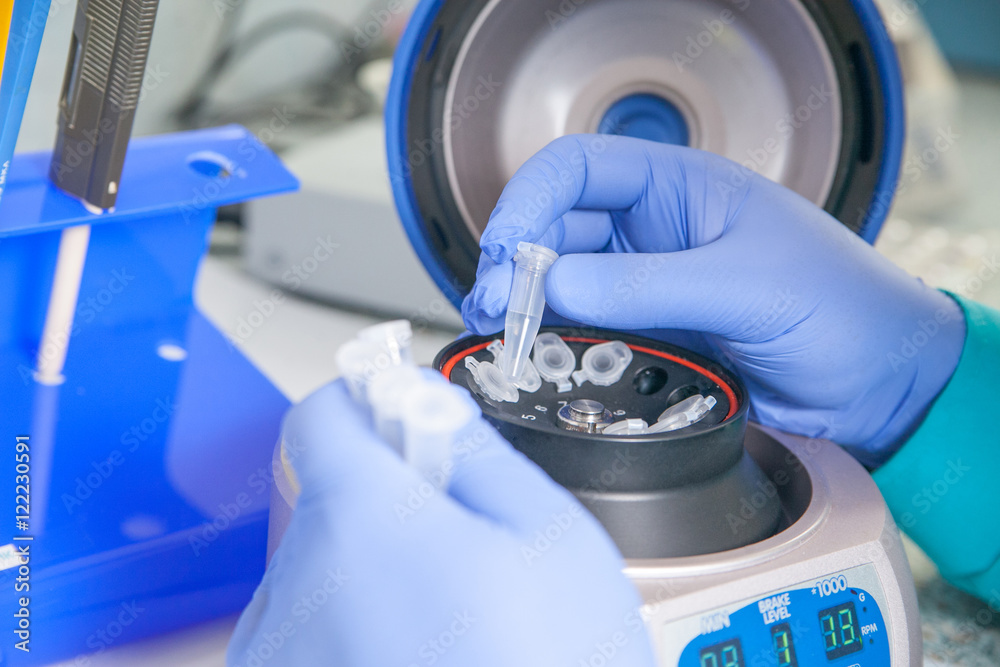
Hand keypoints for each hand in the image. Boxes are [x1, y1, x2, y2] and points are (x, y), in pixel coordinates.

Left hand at [227, 378, 654, 666]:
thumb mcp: (552, 538)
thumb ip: (477, 450)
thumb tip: (427, 404)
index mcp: (359, 519)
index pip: (322, 413)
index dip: (369, 400)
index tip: (405, 416)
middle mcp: (294, 585)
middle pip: (328, 499)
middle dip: (392, 502)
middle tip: (469, 548)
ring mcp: (277, 654)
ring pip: (322, 571)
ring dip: (376, 574)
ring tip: (455, 629)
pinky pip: (310, 636)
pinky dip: (358, 633)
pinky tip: (426, 663)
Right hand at [463, 135, 965, 465]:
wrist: (880, 384)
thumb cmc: (842, 309)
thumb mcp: (746, 285)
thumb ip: (648, 285)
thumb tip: (555, 285)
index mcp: (679, 188)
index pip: (578, 169)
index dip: (528, 199)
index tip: (504, 250)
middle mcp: (653, 233)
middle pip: (555, 229)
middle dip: (514, 263)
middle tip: (495, 307)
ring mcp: (647, 288)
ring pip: (561, 285)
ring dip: (525, 308)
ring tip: (504, 337)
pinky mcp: (648, 339)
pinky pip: (583, 333)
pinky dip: (553, 344)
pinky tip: (538, 359)